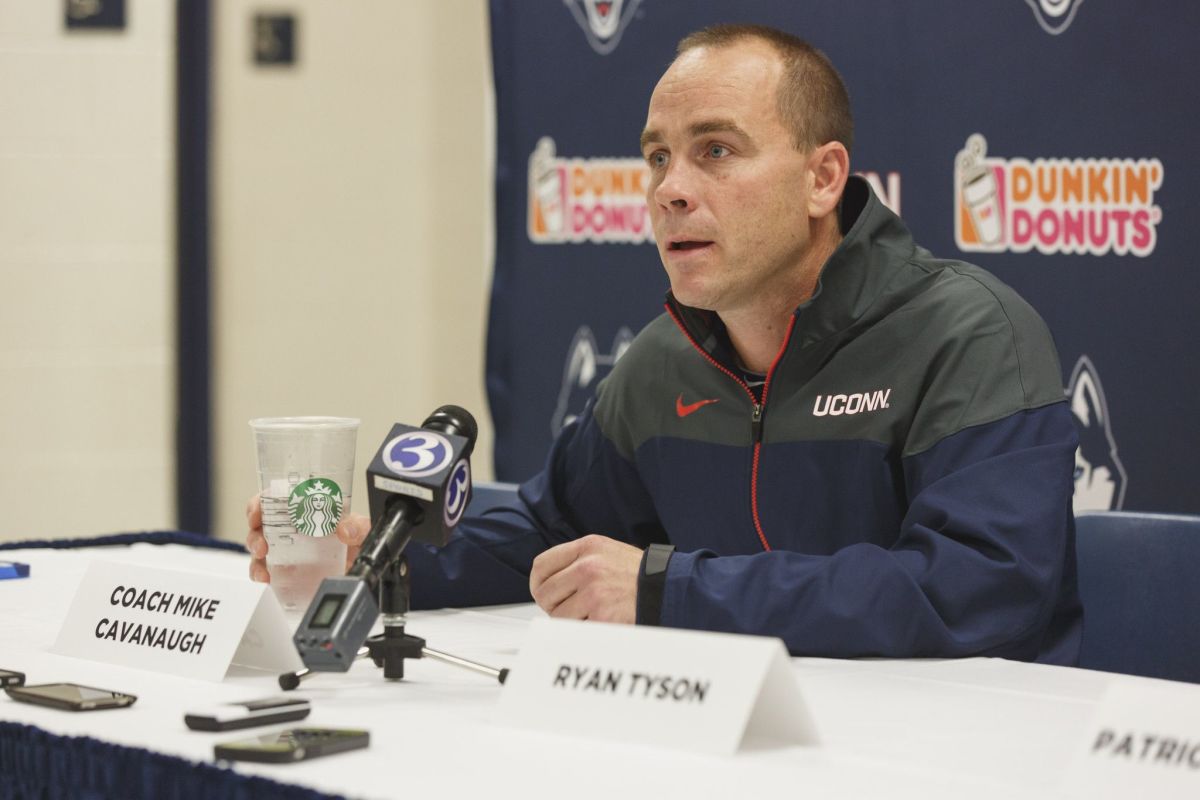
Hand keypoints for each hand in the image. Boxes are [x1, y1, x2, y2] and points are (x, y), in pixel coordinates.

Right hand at [246, 493, 372, 582]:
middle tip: (261, 545)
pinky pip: (265, 569)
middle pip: (260, 523)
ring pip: (258, 546)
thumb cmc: (356, 541)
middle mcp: (291, 527)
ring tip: (262, 564)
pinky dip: (260, 573)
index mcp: (305, 510)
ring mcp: (285, 549)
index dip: (260, 503)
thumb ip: (357, 526)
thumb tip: (345, 530)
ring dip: (255, 555)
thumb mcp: (360, 529)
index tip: (257, 512)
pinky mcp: (285, 569)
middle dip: (255, 532)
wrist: (359, 567)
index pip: (275, 499)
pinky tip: (266, 578)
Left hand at [529, 534, 641, 622]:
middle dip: (553, 606)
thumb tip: (548, 582)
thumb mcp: (607, 552)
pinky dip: (586, 630)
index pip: (541, 565)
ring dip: (570, 620)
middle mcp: (587, 567)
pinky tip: (602, 621)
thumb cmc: (640, 574)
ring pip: (558, 616)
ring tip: (592, 614)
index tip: (544, 592)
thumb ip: (578, 561)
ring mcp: (593, 592)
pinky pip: (576, 630)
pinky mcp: (601, 616)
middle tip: (569, 609)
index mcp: (588, 547)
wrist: (669, 589)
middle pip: (544, 593)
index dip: (538, 583)